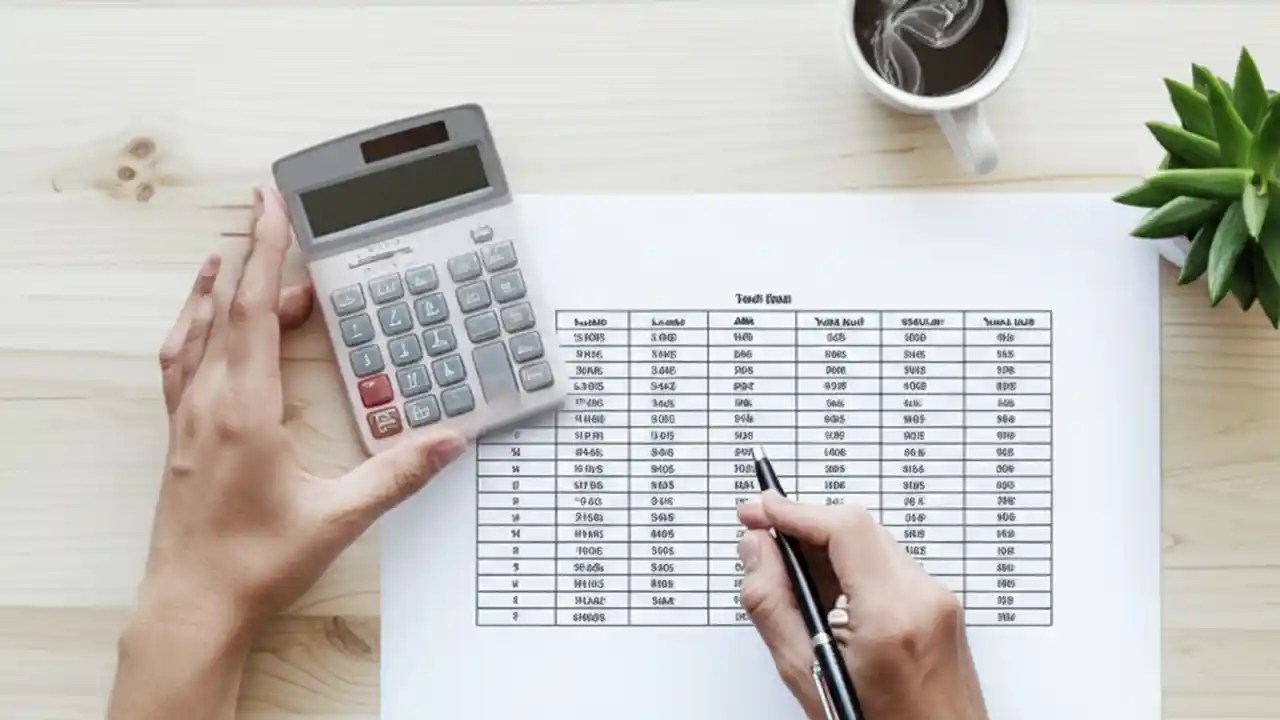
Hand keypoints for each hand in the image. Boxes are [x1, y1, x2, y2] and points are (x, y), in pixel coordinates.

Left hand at [109, 187, 465, 719]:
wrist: (191, 604)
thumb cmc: (253, 563)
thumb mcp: (338, 517)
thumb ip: (397, 474)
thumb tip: (447, 442)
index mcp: (244, 410)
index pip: (256, 311)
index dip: (267, 254)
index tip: (273, 208)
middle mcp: (208, 402)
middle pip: (228, 307)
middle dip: (252, 252)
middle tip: (268, 210)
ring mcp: (186, 416)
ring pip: (198, 328)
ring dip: (222, 285)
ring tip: (242, 253)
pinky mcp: (179, 433)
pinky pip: (180, 358)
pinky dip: (194, 324)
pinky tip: (203, 320)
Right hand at [737, 491, 987, 719]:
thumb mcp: (808, 675)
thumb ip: (773, 605)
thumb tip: (756, 551)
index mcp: (892, 616)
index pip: (843, 529)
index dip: (793, 511)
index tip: (758, 511)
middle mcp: (924, 598)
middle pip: (858, 528)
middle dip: (806, 526)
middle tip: (763, 540)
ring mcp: (939, 600)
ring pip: (872, 542)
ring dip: (827, 548)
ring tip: (792, 580)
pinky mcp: (941, 605)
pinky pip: (889, 565)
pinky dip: (851, 567)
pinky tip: (828, 596)